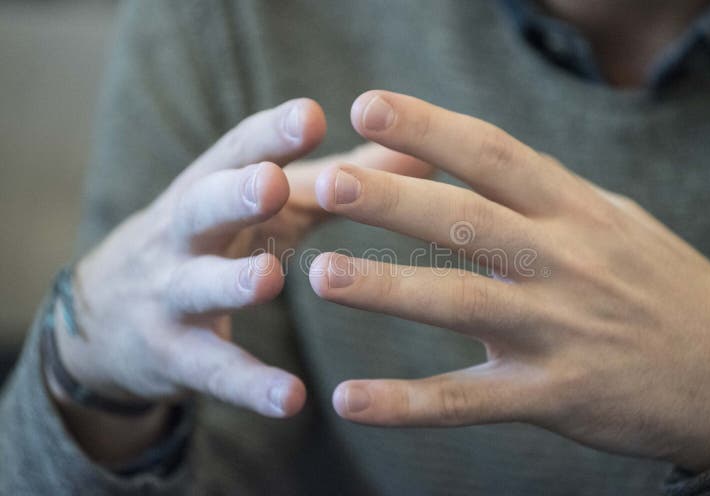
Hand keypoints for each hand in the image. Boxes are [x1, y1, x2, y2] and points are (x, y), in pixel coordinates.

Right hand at [59, 98, 429, 418]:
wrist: (108, 316)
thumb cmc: (215, 240)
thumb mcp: (266, 205)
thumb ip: (338, 180)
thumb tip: (425, 150)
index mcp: (210, 187)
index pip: (235, 151)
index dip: (269, 134)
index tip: (310, 114)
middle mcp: (182, 234)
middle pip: (200, 207)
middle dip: (234, 194)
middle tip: (272, 182)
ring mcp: (170, 295)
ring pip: (196, 286)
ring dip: (231, 282)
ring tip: (269, 278)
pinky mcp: (172, 354)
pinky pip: (213, 370)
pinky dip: (250, 385)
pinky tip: (291, 400)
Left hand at [309, 91, 709, 470]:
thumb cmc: (666, 288)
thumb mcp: (616, 222)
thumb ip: (549, 195)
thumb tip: (484, 160)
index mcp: (575, 211)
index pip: (493, 155)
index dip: (428, 127)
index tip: (368, 107)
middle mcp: (563, 262)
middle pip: (466, 221)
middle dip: (394, 199)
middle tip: (329, 182)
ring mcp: (557, 330)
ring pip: (459, 303)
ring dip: (386, 289)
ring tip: (321, 276)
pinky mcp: (552, 396)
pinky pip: (467, 401)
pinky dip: (406, 404)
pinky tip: (349, 400)